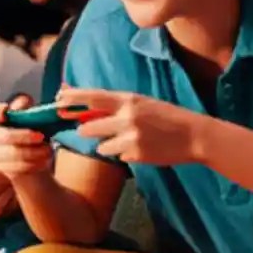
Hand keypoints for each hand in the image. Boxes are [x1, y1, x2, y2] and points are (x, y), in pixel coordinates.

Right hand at [0, 94, 53, 181]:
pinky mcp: (2, 168)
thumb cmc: (29, 127)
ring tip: (48, 150)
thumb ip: (25, 105)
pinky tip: (44, 161)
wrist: (29, 154)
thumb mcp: (28, 112)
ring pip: (13, 154)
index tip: (6, 111)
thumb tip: (23, 103)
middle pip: (4, 136)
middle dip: (24, 136)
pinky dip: (34, 164)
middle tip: (42, 136)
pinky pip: (18, 168)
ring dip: (34, 152)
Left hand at [57, 88, 204, 164]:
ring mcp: (131, 137)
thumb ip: (114, 104)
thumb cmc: (166, 117)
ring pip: (101, 146)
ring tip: (128, 139)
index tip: (57, 99)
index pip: (93, 97)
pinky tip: (142, 148)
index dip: (72, 98)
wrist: (195, 135)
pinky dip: (124, 153)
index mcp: (129, 100)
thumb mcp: (141, 103)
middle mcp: (127, 117)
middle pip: (88, 127)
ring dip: (108, 145)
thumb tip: (83, 104)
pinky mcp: (136, 154)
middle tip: (89, 130)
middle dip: (86, 131)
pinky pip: (118, 156)